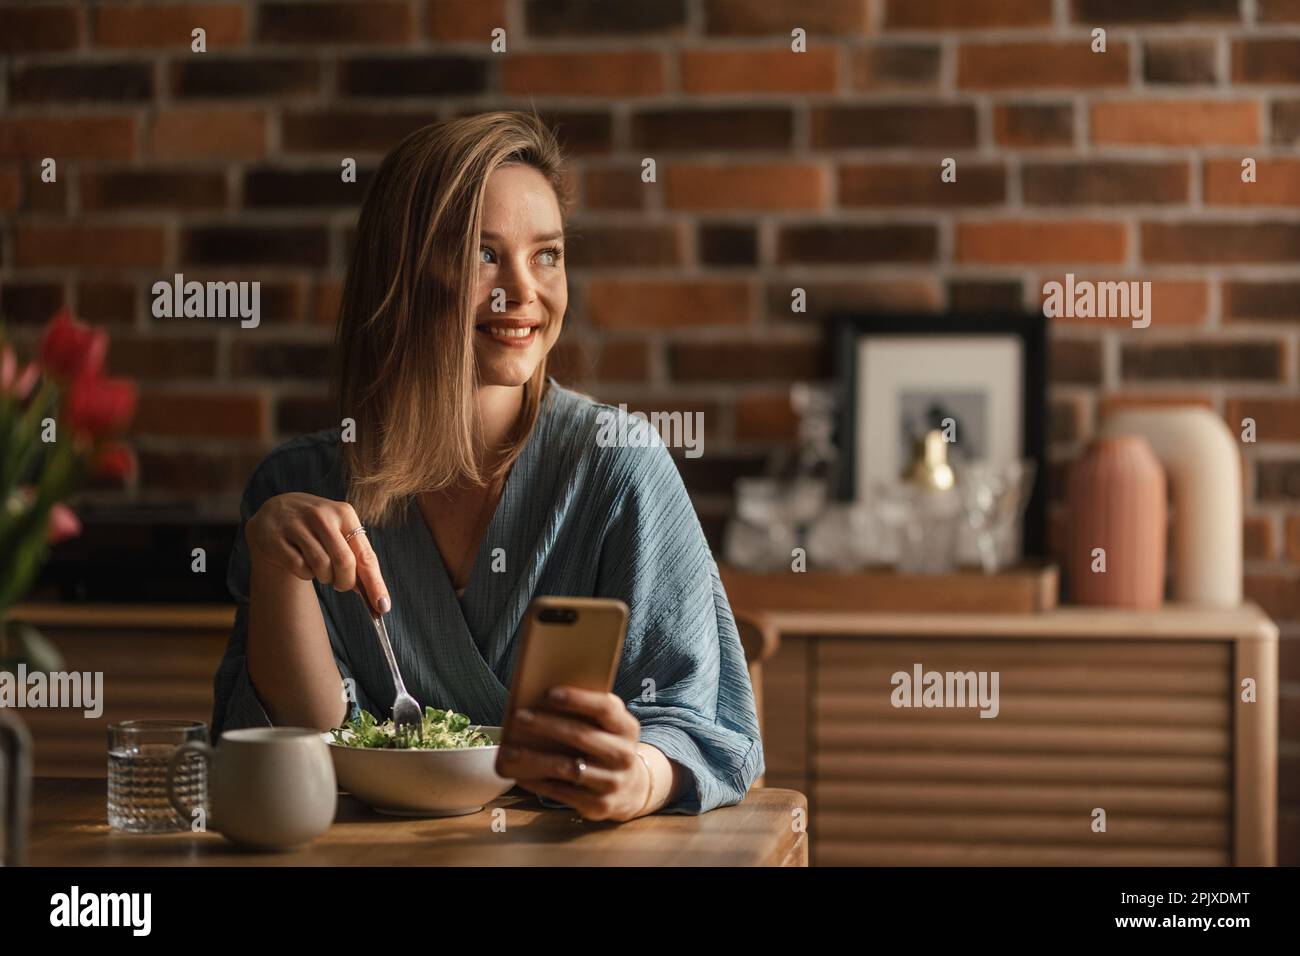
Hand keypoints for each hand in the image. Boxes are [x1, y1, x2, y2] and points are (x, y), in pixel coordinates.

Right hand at [246, 492, 390, 614]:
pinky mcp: (275, 538)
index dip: (375, 583)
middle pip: (345, 562)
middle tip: (341, 584)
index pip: (366, 555)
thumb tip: (376, 596)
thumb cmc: (317, 528)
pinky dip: (305, 574)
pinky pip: (299, 568)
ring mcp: (296, 525)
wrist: (277, 512)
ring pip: (321, 566)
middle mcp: (321, 515)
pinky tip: (302, 563)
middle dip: (346, 582)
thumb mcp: (339, 533)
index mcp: (344, 513)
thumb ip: (357, 558)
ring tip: (321, 569)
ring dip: (325, 577)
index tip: (383, 607)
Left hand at [495, 686, 649, 821]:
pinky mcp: (599, 805)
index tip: (548, 693)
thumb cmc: (607, 744)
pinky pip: (562, 793)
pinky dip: (538, 783)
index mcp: (626, 727)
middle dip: (546, 725)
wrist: (631, 788)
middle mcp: (624, 754)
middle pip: (581, 735)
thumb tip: (542, 697)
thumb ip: (588, 710)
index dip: (577, 699)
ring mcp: (613, 782)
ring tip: (509, 751)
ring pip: (568, 768)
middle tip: (519, 717)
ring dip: (534, 759)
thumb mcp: (608, 726)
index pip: (604, 708)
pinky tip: (519, 774)